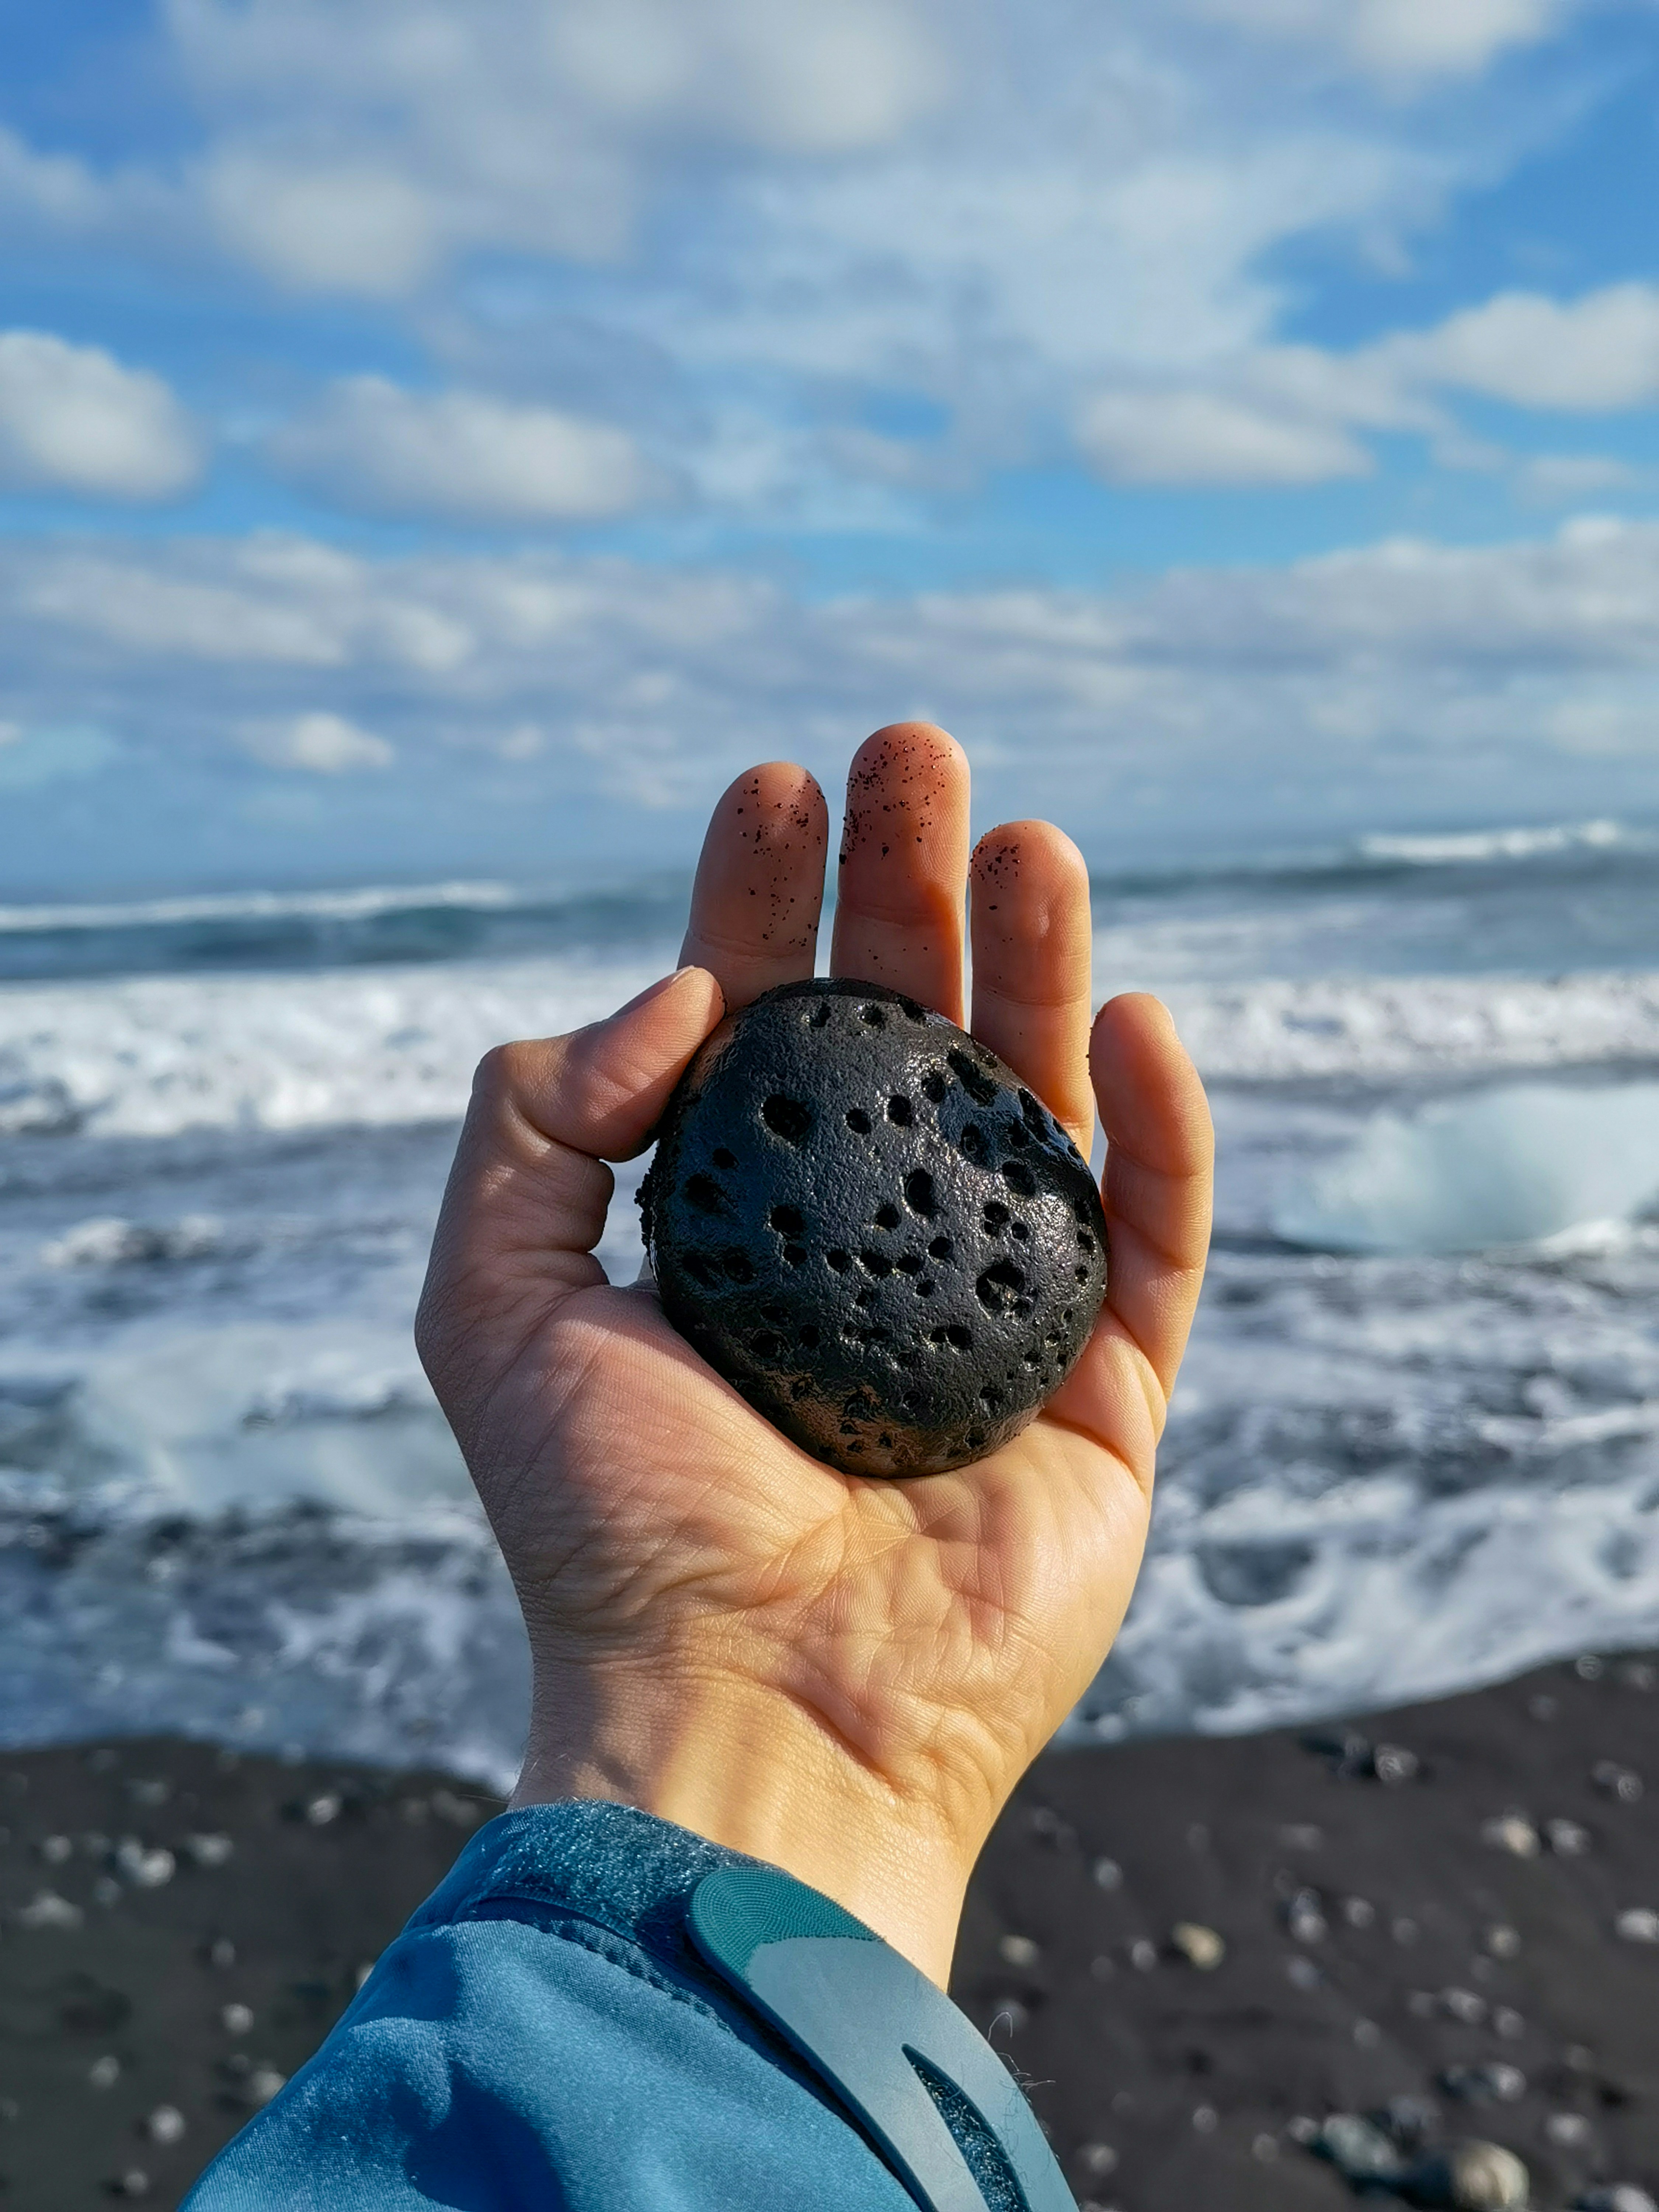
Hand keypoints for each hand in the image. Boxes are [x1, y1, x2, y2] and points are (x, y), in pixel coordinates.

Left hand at [416, 725, 1211, 1982]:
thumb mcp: (491, 1299)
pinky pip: (1153, 1243)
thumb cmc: (611, 1529)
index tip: (775, 788)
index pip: (766, 1028)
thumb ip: (535, 1123)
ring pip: (1036, 1103)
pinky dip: (1161, 1135)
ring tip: (1027, 834)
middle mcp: (868, 1252)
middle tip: (914, 751)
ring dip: (1039, 962)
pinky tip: (1136, 1020)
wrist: (746, 1720)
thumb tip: (681, 995)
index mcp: (738, 1230)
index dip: (767, 902)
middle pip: (908, 1032)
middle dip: (909, 886)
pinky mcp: (1104, 1398)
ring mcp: (995, 1318)